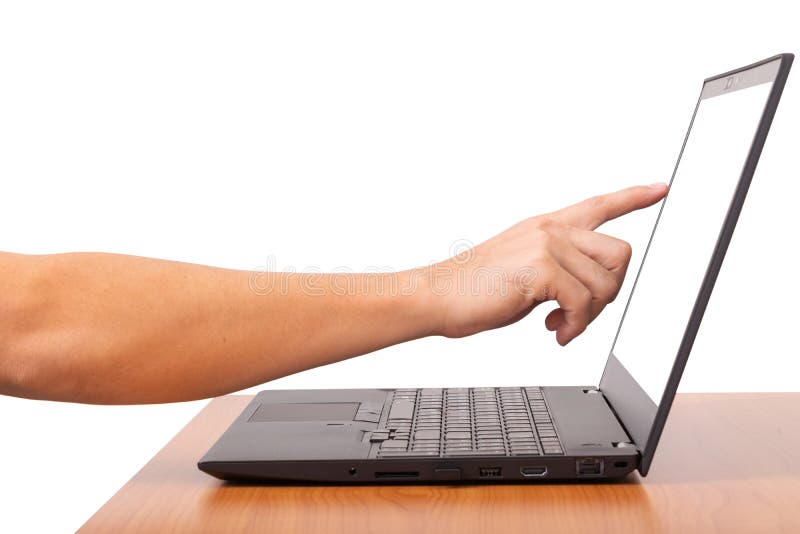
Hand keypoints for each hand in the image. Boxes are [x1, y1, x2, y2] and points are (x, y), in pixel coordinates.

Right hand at [429, 183, 667, 343]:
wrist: (438, 296)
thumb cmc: (473, 288)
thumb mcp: (522, 269)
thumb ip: (556, 269)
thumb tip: (584, 295)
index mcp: (545, 227)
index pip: (599, 204)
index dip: (633, 197)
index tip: (660, 188)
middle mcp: (550, 229)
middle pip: (620, 253)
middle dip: (610, 291)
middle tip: (580, 311)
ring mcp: (546, 245)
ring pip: (605, 284)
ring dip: (589, 316)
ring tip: (561, 324)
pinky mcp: (541, 268)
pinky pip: (584, 303)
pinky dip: (575, 327)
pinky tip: (555, 331)